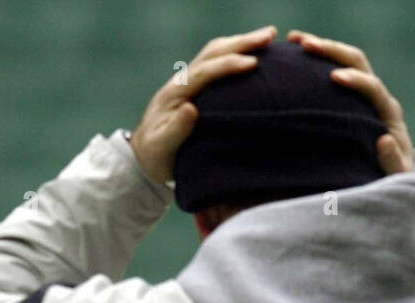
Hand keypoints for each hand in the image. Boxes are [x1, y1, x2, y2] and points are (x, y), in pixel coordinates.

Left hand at [130, 25, 277, 183]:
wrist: (144, 155)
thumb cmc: (155, 154)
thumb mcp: (161, 146)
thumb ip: (175, 130)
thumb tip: (191, 110)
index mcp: (175, 93)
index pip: (204, 71)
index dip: (228, 65)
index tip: (253, 63)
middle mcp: (182, 81)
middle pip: (212, 53)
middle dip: (241, 43)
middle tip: (270, 35)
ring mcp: (189, 81)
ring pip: (216, 53)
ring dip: (241, 43)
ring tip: (268, 37)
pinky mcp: (196, 87)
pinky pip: (218, 63)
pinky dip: (237, 53)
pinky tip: (255, 54)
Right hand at [286, 30, 412, 173]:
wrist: (390, 174)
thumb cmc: (389, 178)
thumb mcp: (395, 176)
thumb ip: (392, 161)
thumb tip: (383, 139)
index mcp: (387, 115)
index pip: (372, 89)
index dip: (356, 81)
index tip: (335, 78)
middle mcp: (377, 98)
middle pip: (357, 63)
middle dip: (332, 51)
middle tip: (305, 44)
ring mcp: (363, 96)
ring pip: (345, 62)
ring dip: (322, 48)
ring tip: (294, 40)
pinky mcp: (350, 99)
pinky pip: (335, 72)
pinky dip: (317, 61)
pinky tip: (294, 55)